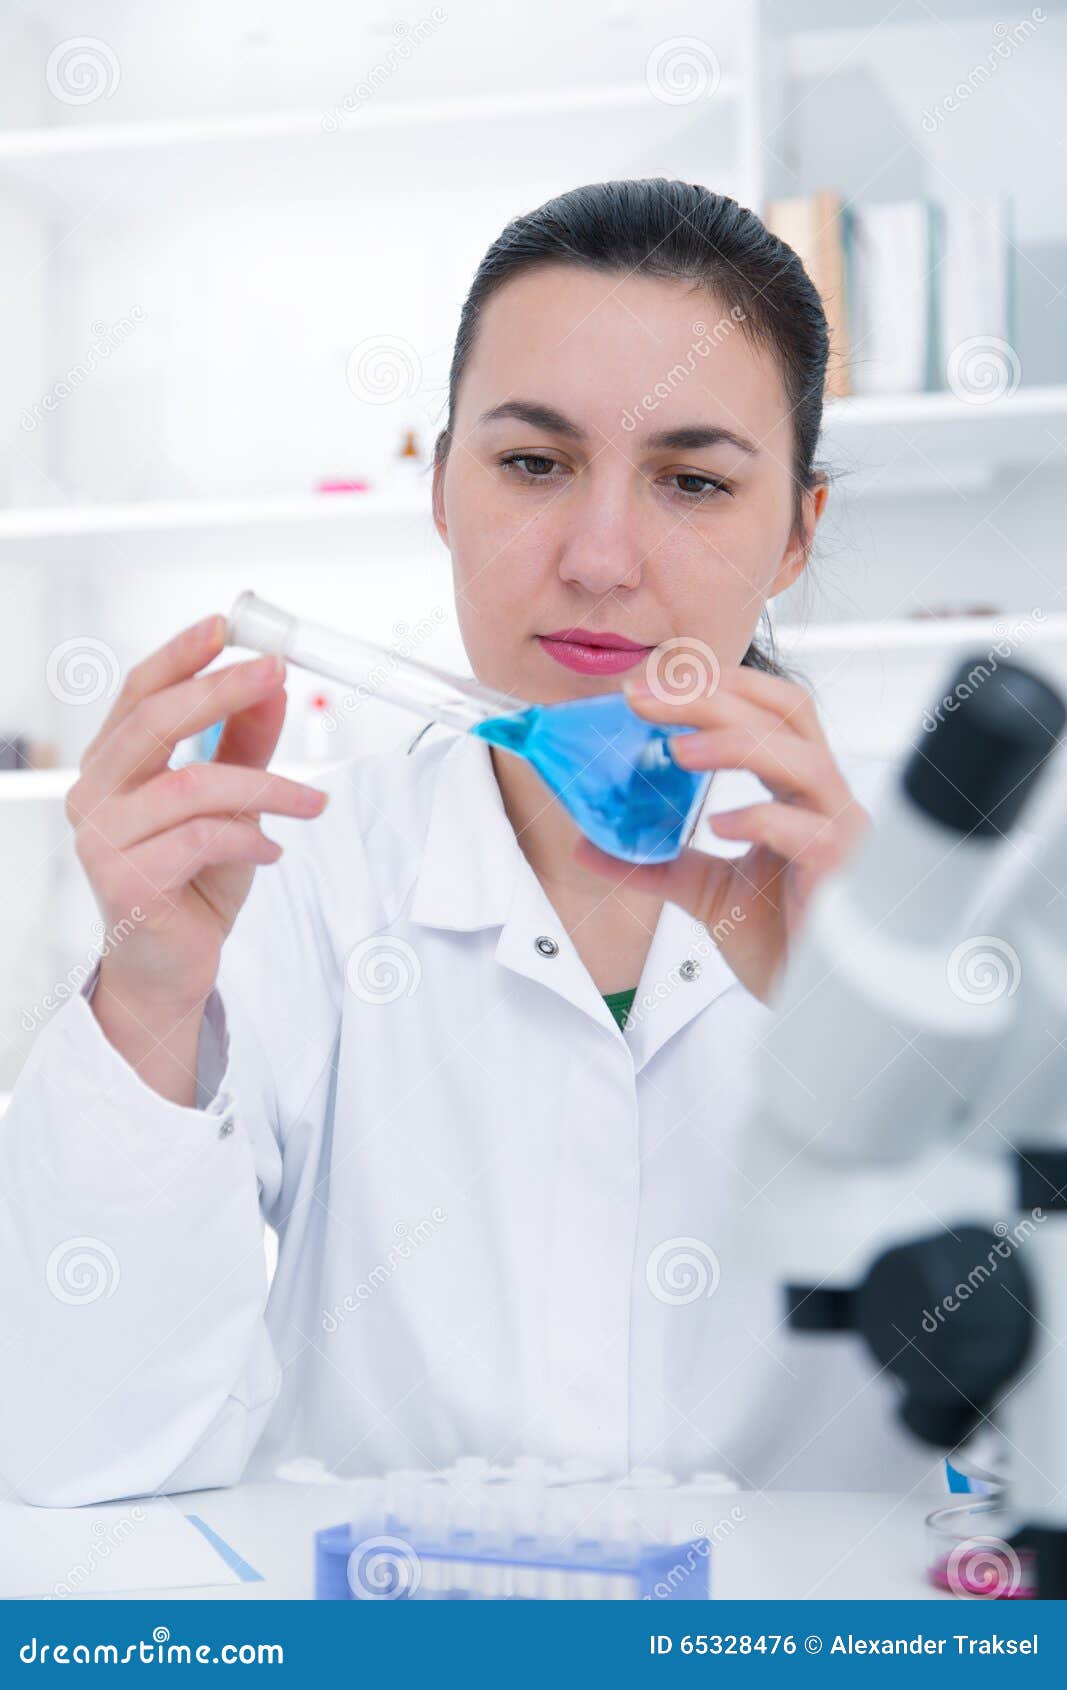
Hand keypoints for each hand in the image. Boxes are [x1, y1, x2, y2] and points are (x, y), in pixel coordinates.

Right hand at [67, 613, 329, 1020]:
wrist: (169, 968)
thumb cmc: (190, 881)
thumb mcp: (230, 802)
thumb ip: (244, 743)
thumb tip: (271, 683)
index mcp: (112, 765)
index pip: (138, 692)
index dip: (181, 654)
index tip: (229, 624)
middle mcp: (95, 795)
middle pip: (154, 722)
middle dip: (222, 691)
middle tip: (276, 674)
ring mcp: (102, 840)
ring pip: (189, 785)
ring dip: (263, 784)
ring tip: (308, 801)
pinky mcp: (124, 882)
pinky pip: (198, 839)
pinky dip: (248, 836)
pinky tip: (272, 847)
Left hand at [574, 665, 870, 1001]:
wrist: (813, 1004)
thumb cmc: (782, 941)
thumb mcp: (705, 891)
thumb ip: (654, 863)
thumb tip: (587, 845)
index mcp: (800, 790)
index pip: (769, 710)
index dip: (712, 687)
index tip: (644, 690)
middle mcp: (828, 799)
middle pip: (785, 713)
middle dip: (712, 696)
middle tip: (642, 699)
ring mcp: (843, 833)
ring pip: (805, 760)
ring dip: (737, 743)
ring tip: (678, 750)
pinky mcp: (845, 875)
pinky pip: (810, 832)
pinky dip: (761, 819)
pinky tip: (717, 825)